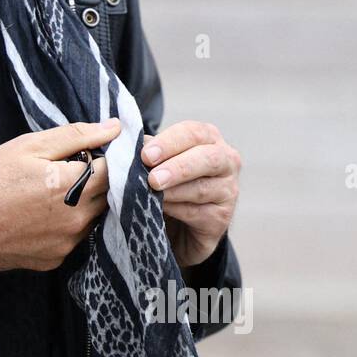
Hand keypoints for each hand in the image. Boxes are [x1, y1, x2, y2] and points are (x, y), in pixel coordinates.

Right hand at [0, 119, 120, 277]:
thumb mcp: (27, 147)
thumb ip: (76, 135)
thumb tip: (114, 127)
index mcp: (73, 187)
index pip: (114, 169)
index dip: (104, 156)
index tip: (86, 152)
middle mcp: (77, 220)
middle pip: (108, 195)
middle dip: (95, 180)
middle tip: (64, 170)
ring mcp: (66, 244)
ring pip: (93, 218)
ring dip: (83, 203)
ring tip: (47, 193)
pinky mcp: (54, 260)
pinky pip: (72, 238)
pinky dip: (65, 224)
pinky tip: (37, 215)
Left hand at [141, 121, 240, 267]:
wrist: (179, 224)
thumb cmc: (167, 183)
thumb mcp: (156, 163)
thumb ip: (148, 150)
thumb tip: (128, 141)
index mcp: (208, 139)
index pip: (193, 133)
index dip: (169, 142)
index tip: (146, 155)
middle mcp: (226, 161)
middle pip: (207, 158)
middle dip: (178, 167)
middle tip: (153, 178)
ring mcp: (228, 190)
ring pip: (202, 188)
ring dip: (174, 191)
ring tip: (152, 194)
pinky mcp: (222, 218)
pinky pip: (199, 213)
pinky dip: (177, 210)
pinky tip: (161, 210)